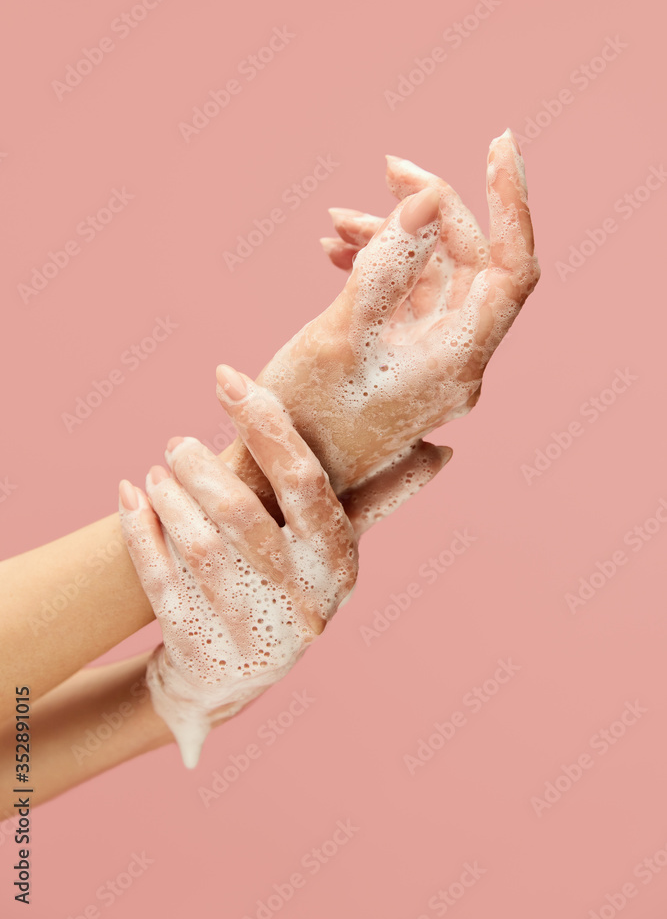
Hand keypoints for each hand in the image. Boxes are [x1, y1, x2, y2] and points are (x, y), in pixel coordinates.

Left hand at [119, 370, 450, 766]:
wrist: (231, 679)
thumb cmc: (290, 590)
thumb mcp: (333, 550)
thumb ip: (379, 497)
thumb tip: (443, 452)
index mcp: (337, 564)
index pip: (304, 482)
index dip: (265, 424)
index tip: (227, 378)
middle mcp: (301, 600)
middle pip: (241, 516)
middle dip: (201, 467)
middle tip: (177, 441)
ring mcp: (249, 629)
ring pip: (198, 547)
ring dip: (170, 496)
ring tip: (157, 466)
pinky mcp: (198, 648)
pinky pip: (160, 580)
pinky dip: (139, 531)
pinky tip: (129, 496)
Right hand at [225, 129, 537, 495]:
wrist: (276, 478)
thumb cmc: (302, 422)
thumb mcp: (340, 333)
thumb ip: (386, 264)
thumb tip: (428, 198)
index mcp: (457, 361)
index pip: (512, 270)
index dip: (511, 204)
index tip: (498, 145)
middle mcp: (456, 361)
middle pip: (468, 262)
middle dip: (428, 210)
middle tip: (388, 169)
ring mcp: (430, 359)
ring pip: (431, 275)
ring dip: (392, 237)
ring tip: (335, 224)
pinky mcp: (402, 358)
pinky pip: (406, 296)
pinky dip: (377, 266)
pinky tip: (335, 252)